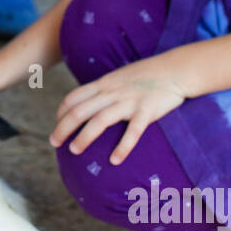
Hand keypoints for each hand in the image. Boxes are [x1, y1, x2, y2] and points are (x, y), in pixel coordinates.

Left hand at [48, 56, 189, 165]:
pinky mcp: (147, 110)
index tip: (56, 123)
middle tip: (53, 143)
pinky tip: (115, 160)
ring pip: (100, 120)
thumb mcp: (120, 77)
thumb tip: (92, 101)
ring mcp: (129, 101)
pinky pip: (133, 131)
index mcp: (104, 83)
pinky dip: (123, 147)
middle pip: (80, 111)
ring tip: (74, 151)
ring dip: (84, 137)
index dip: (61, 112)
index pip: (74, 97)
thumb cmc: (148, 74)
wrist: (176, 69)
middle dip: (63, 127)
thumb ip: (106, 88)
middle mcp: (112, 92)